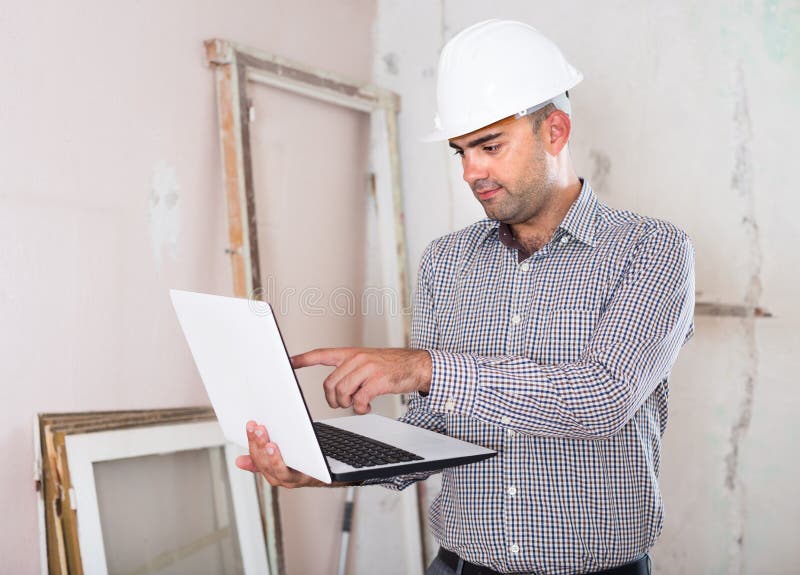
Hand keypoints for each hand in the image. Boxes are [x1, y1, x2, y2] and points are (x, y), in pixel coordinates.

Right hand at [235, 420, 324, 487]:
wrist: (322, 475)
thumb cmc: (299, 464)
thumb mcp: (277, 459)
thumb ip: (260, 458)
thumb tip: (238, 461)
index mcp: (269, 471)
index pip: (255, 456)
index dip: (252, 441)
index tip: (251, 425)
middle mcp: (277, 478)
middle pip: (264, 463)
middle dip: (260, 445)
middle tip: (259, 429)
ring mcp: (290, 480)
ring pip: (278, 471)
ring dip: (272, 457)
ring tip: (269, 444)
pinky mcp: (305, 480)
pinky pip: (296, 475)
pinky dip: (291, 467)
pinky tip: (291, 453)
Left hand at [291, 347, 431, 413]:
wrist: (416, 365)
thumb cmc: (391, 366)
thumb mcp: (367, 362)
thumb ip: (349, 371)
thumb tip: (334, 389)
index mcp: (351, 353)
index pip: (322, 354)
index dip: (303, 359)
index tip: (288, 362)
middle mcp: (357, 358)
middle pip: (330, 383)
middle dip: (333, 399)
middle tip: (344, 403)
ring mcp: (367, 368)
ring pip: (342, 392)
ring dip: (347, 404)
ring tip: (358, 404)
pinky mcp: (378, 380)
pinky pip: (359, 400)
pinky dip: (361, 408)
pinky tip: (367, 407)